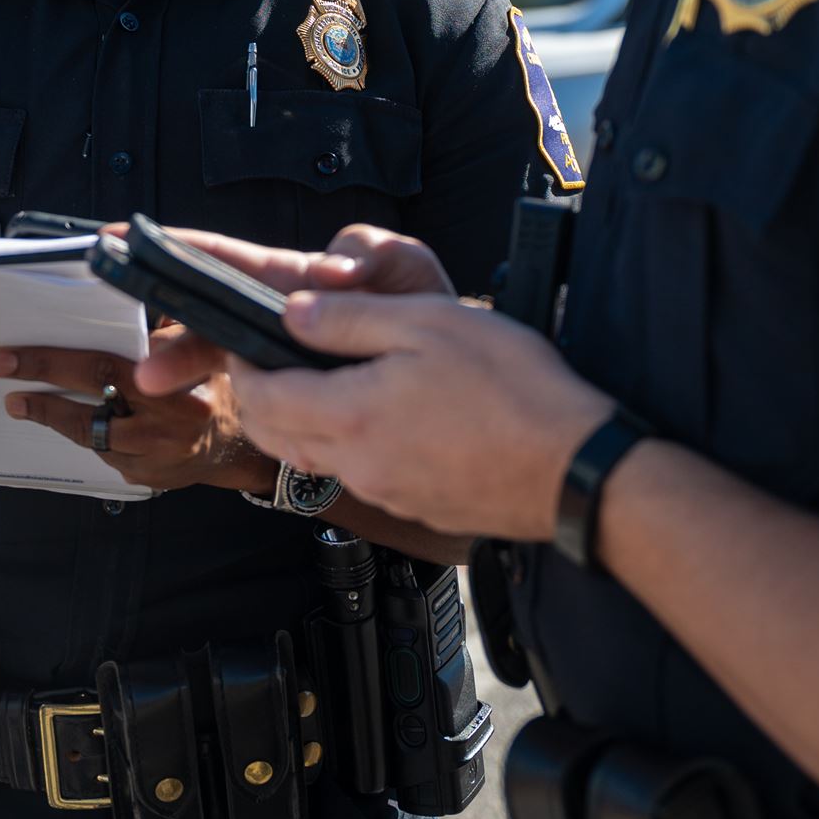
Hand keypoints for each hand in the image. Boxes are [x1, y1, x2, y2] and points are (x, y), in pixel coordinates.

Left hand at [0, 327, 270, 494]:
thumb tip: (114, 296)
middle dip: (42, 373)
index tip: (20, 344)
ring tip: (19, 402)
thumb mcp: (200, 345)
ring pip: (90, 430)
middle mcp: (169, 415)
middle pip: (93, 388)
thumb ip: (161, 327)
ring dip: (50, 413)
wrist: (236, 446)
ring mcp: (155, 451)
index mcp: (181, 375)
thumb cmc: (214, 386)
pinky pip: (101, 453)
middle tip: (1, 364)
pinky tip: (61, 420)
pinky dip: (80, 434)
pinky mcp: (144, 475)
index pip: (109, 361)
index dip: (58, 357)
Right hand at [135, 223, 451, 396]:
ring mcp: (289, 362)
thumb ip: (368, 253)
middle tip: (146, 362)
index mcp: (295, 283)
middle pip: (213, 325)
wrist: (457, 368)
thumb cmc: (422, 305)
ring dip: (202, 377)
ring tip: (169, 388)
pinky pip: (271, 406)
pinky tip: (251, 423)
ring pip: (232, 369)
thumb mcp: (401, 262)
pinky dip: (259, 414)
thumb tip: (333, 273)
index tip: (120, 240)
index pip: (226, 263)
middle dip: (176, 340)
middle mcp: (281, 322)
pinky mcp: (307, 398)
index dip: (176, 250)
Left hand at [148, 235, 610, 538]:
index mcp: (350, 414)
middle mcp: (357, 464)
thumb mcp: (429, 325)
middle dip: (261, 397)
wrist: (575, 469)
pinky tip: (382, 417)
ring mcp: (387, 492)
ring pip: (316, 457)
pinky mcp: (416, 506)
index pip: (262, 397)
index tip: (246, 339)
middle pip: (277, 436)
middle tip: (269, 360)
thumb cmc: (514, 390)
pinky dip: (349, 445)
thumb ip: (350, 318)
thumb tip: (292, 312)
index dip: (243, 365)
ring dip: (302, 422)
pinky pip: (361, 475)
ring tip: (324, 380)